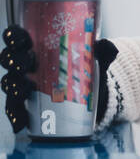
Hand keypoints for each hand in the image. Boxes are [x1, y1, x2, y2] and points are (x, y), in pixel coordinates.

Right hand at [1, 25, 118, 132]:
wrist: (91, 94)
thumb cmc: (84, 69)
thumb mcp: (94, 59)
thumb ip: (101, 52)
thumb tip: (110, 47)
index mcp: (36, 47)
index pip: (17, 37)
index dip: (14, 36)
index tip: (24, 40)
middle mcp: (25, 64)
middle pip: (9, 59)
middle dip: (14, 61)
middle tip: (25, 65)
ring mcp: (24, 84)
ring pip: (10, 83)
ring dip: (12, 87)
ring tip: (22, 92)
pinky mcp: (28, 104)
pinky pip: (16, 108)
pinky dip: (16, 115)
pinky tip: (21, 122)